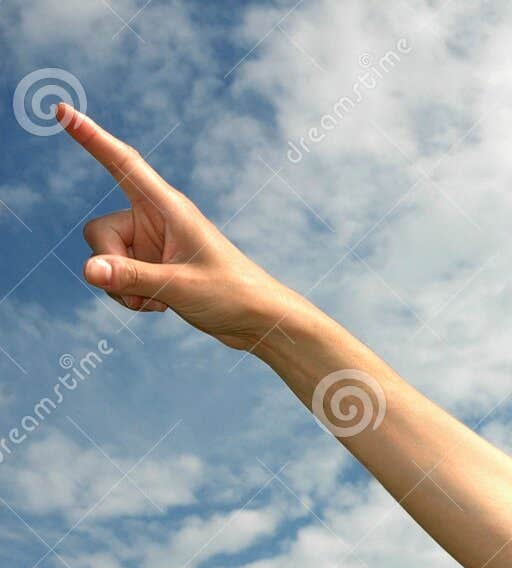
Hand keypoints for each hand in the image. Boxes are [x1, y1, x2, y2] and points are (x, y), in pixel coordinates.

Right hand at [56, 102, 295, 350]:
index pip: (123, 164)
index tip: (62, 109)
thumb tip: (89, 269)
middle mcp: (155, 219)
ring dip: (121, 286)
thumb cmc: (230, 295)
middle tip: (145, 291)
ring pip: (104, 258)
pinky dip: (129, 294)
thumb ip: (132, 277)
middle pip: (98, 232)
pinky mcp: (150, 264)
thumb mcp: (179, 287)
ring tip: (158, 301)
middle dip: (110, 264)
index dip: (91, 137)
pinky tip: (159, 306)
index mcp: (169, 207)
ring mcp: (150, 243)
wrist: (257, 320)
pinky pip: (115, 276)